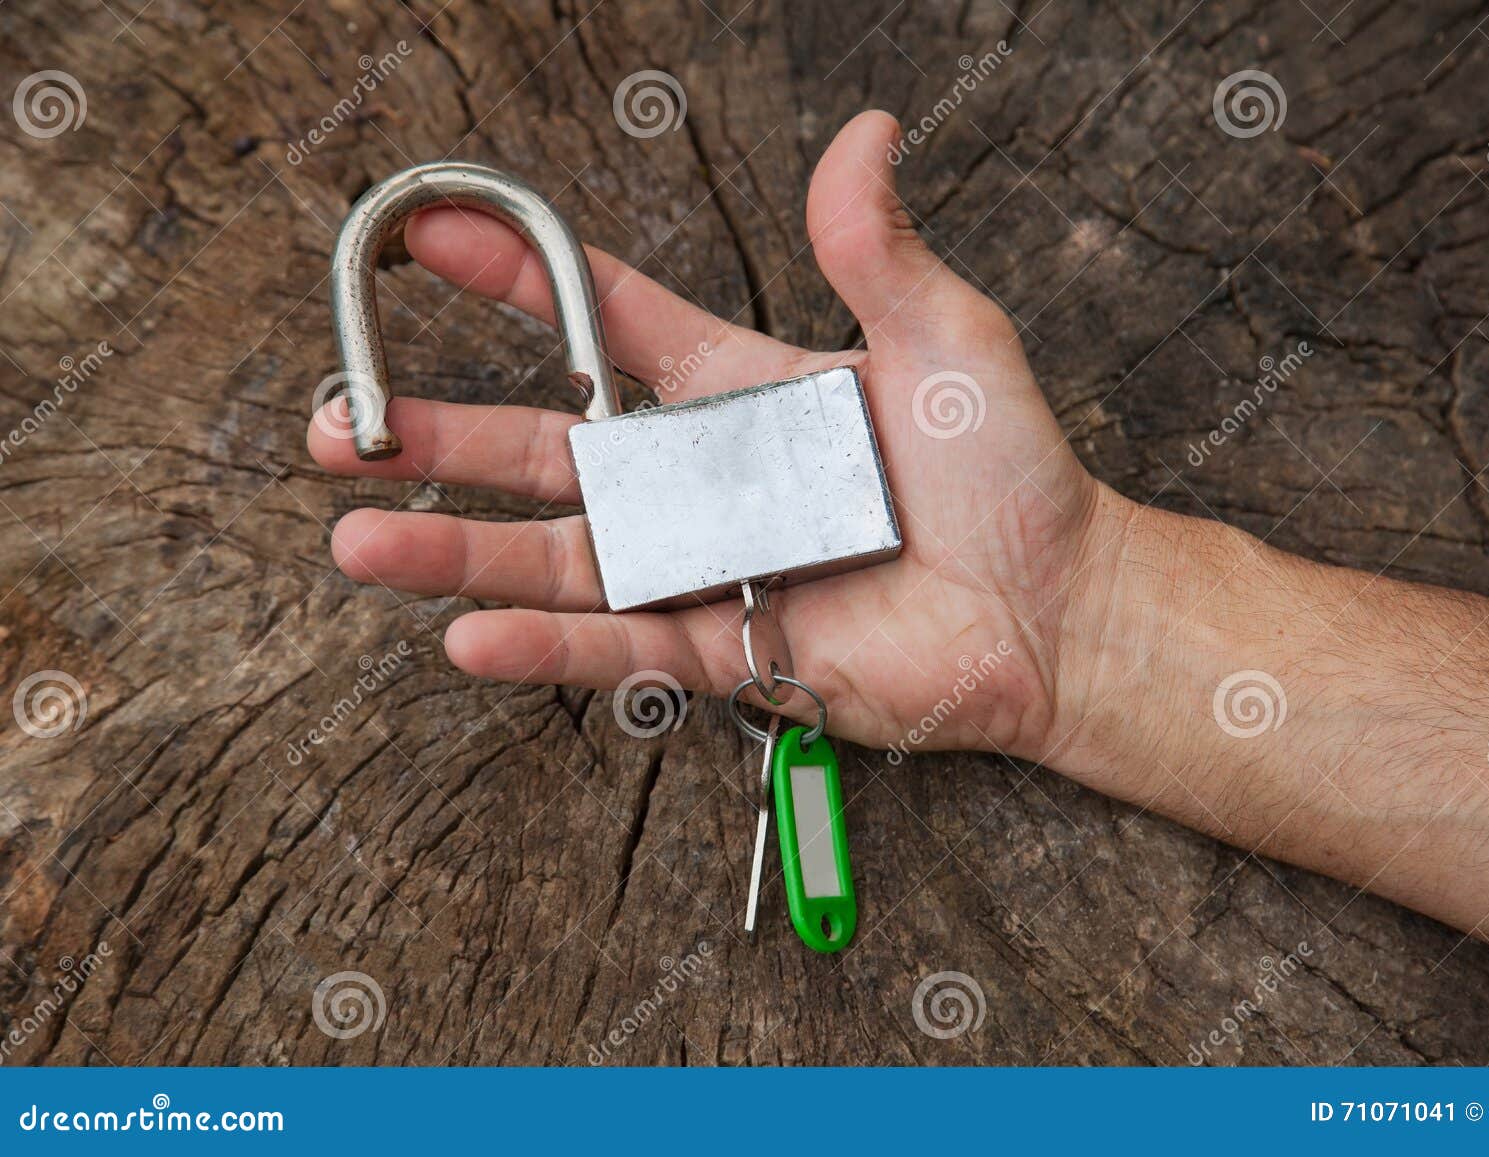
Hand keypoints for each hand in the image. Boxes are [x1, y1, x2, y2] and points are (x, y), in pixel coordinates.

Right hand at [308, 110, 1123, 759]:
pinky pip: (623, 646)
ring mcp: (711, 569)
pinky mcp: (732, 651)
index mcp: (743, 391)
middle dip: (442, 442)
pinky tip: (467, 636)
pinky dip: (548, 646)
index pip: (609, 328)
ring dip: (457, 554)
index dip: (519, 285)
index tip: (428, 242)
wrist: (1061, 607)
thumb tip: (866, 132)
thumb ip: (877, 248)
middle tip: (341, 428)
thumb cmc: (1010, 472)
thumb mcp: (946, 336)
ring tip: (359, 542)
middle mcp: (708, 480)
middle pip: (548, 456)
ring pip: (562, 559)